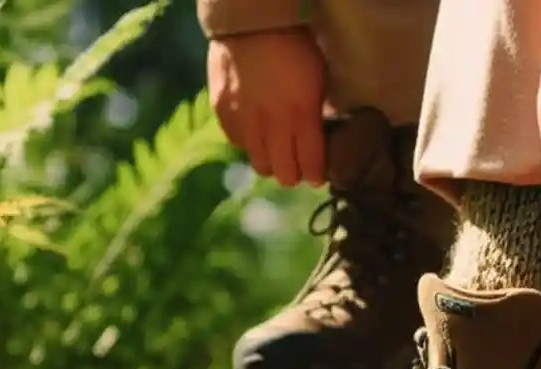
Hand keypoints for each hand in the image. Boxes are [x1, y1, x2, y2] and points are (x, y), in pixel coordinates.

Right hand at [207, 28, 326, 186]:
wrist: (251, 21)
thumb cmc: (294, 46)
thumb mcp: (317, 80)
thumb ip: (316, 114)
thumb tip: (317, 139)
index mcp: (302, 116)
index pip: (311, 165)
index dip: (316, 174)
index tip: (317, 175)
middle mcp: (272, 125)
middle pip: (284, 174)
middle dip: (295, 173)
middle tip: (297, 164)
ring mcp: (245, 121)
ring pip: (260, 164)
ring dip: (271, 161)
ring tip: (275, 149)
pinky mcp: (223, 113)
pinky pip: (238, 143)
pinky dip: (249, 142)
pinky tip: (255, 130)